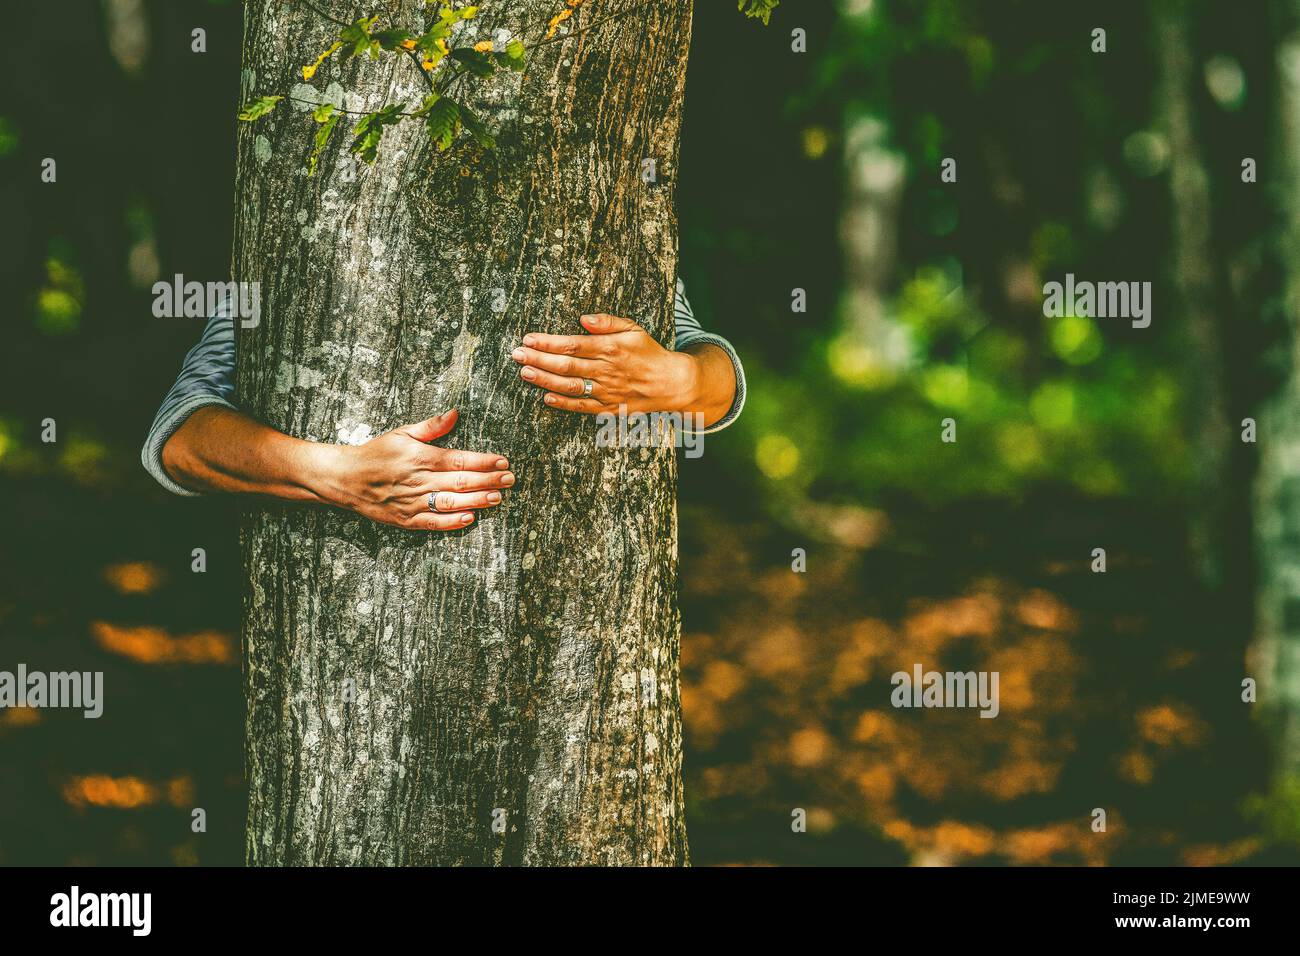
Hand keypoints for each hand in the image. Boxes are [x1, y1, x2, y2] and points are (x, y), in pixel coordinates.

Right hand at [319, 409, 512, 530]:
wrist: (345, 478)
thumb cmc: (377, 453)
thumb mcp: (402, 433)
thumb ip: (431, 426)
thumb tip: (455, 413)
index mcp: (420, 457)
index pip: (459, 459)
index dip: (483, 461)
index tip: (503, 462)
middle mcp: (418, 480)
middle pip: (460, 481)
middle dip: (488, 480)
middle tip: (510, 480)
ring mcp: (412, 502)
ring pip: (451, 502)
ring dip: (477, 500)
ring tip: (498, 498)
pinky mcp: (406, 520)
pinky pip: (433, 522)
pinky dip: (453, 522)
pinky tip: (471, 518)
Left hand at [511, 313, 698, 416]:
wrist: (671, 383)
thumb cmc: (649, 352)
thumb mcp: (634, 329)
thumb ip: (608, 322)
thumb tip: (583, 319)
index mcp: (611, 348)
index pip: (573, 344)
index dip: (548, 342)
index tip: (528, 338)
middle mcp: (606, 370)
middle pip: (566, 365)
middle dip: (538, 359)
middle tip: (516, 354)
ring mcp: (606, 391)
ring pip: (570, 386)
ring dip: (545, 380)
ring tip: (525, 372)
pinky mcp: (608, 408)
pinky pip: (582, 407)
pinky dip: (563, 404)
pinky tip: (546, 398)